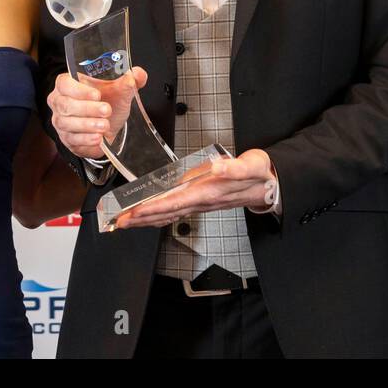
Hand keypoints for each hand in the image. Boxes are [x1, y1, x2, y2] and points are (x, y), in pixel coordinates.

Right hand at [47, 67, 146, 159]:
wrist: (109, 126)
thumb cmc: (108, 102)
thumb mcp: (119, 90)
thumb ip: (129, 81)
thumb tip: (137, 75)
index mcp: (68, 84)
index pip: (64, 84)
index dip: (79, 90)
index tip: (97, 94)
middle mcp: (60, 102)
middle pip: (65, 104)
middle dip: (87, 108)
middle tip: (106, 110)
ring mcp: (61, 122)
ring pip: (66, 123)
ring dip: (87, 125)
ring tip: (104, 125)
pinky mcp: (67, 139)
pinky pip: (72, 139)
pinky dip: (86, 139)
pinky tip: (98, 138)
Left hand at [115, 149, 277, 228]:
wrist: (270, 184)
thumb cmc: (259, 174)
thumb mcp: (252, 165)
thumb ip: (236, 168)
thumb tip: (218, 167)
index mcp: (209, 192)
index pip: (174, 203)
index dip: (152, 208)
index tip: (134, 212)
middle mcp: (201, 201)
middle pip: (165, 213)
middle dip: (141, 218)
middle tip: (117, 221)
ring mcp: (200, 203)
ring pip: (168, 214)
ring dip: (145, 219)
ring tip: (125, 221)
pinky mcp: (200, 200)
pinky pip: (174, 210)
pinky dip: (158, 214)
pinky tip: (148, 216)